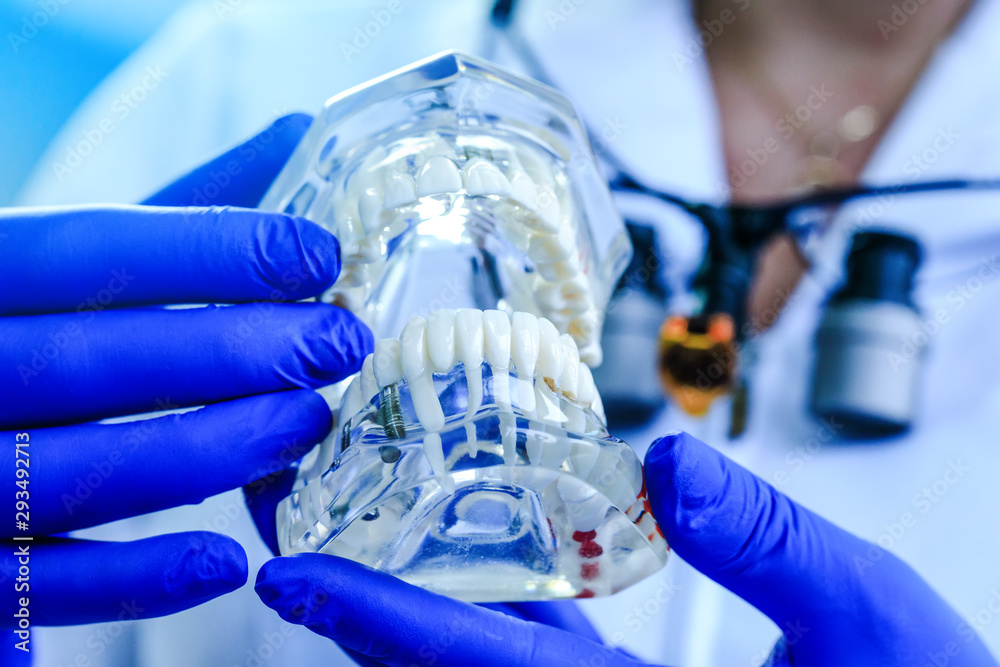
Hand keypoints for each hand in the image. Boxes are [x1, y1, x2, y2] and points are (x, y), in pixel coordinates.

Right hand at [0, 114, 372, 642]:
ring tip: (309, 424)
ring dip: (207, 450)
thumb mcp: (66, 251)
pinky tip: (226, 560)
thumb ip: (173, 208)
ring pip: (79, 470)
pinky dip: (136, 577)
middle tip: (342, 343)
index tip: (320, 255)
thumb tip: (297, 134)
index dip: (213, 252)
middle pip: (97, 362)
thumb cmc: (14, 317)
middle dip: (234, 353)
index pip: (96, 251)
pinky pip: (49, 579)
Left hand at [253, 432, 997, 666]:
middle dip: (362, 621)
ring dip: (408, 620)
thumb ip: (770, 539)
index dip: (383, 624)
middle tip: (290, 548)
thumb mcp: (869, 615)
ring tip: (349, 546)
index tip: (295, 577)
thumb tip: (669, 461)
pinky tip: (465, 572)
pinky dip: (481, 622)